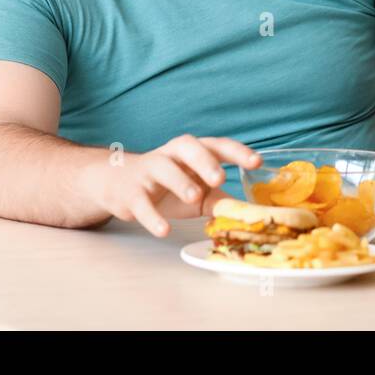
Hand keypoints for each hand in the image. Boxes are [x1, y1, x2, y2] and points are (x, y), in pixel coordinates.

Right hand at [85, 134, 261, 236]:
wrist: (116, 184)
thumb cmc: (165, 186)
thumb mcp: (196, 191)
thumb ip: (218, 199)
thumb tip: (247, 214)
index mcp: (192, 152)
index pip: (216, 145)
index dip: (237, 152)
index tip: (257, 162)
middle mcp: (171, 154)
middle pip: (188, 147)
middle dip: (205, 161)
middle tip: (220, 178)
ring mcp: (149, 171)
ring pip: (163, 168)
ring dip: (180, 182)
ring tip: (195, 197)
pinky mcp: (130, 192)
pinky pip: (140, 201)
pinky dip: (152, 216)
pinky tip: (164, 230)